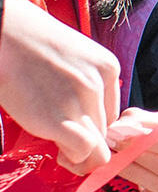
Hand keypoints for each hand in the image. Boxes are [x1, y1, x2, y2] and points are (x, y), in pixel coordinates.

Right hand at [0, 0, 119, 172]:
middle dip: (86, 138)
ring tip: (55, 138)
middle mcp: (99, 82)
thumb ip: (86, 83)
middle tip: (62, 136)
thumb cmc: (28, 46)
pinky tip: (57, 149)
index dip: (95, 125)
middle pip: (106, 129)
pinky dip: (73, 157)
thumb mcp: (72, 58)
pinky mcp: (59, 118)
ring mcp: (80, 100)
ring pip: (97, 143)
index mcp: (107, 66)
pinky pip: (83, 150)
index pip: (113, 111)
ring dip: (78, 149)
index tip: (77, 128)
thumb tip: (88, 120)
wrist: (3, 34)